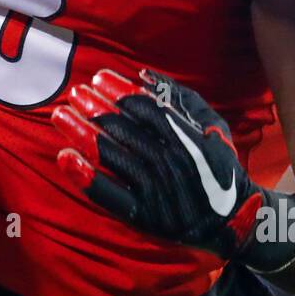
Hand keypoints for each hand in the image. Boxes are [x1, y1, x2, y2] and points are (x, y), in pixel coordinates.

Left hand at [51, 67, 294, 272]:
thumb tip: (146, 76)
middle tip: (75, 93)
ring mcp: (154, 189)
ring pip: (111, 156)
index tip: (98, 78)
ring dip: (82, 133)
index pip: (145, 109)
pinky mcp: (143, 215)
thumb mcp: (214, 126)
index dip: (118, 91)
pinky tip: (65, 157)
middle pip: (123, 129)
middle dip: (95, 107)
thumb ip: (183, 99)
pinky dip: (86, 176)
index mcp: (186, 138)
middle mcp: (169, 162)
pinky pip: (109, 194)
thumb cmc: (220, 166)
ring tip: (61, 115)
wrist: (233, 219)